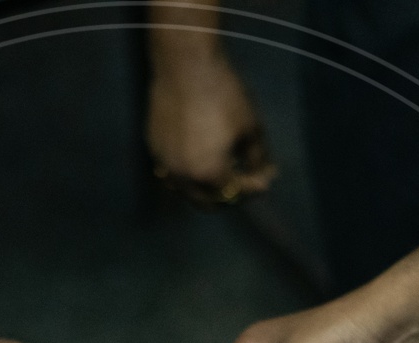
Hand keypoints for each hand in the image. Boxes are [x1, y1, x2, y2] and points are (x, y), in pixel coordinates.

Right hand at [147, 49, 275, 205]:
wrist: (185, 65)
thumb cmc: (224, 95)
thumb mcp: (250, 128)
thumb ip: (257, 159)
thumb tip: (263, 175)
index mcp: (209, 174)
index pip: (234, 194)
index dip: (253, 187)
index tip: (265, 178)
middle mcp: (182, 176)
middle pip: (205, 201)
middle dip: (225, 195)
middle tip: (240, 181)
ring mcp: (163, 162)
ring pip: (184, 188)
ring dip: (202, 185)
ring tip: (217, 171)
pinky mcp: (153, 147)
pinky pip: (171, 169)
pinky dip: (187, 169)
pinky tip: (197, 154)